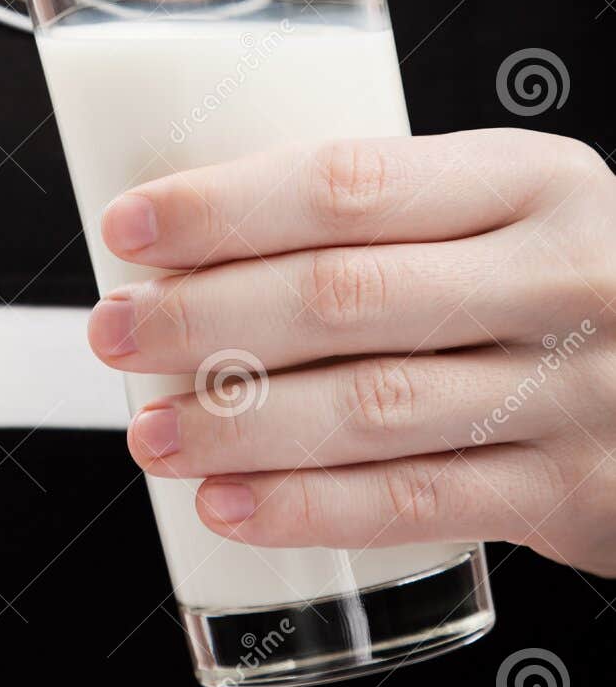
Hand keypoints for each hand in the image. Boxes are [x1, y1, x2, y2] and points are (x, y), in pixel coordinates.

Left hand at [90, 130, 615, 577]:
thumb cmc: (570, 272)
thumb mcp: (514, 206)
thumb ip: (396, 216)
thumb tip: (202, 243)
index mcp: (529, 179)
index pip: (350, 183)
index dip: (225, 208)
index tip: (129, 225)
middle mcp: (556, 276)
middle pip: (343, 297)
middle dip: (204, 318)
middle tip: (115, 331)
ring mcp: (570, 388)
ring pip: (370, 409)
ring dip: (238, 423)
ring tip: (150, 429)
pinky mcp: (568, 489)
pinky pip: (417, 501)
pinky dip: (310, 508)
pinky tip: (228, 505)